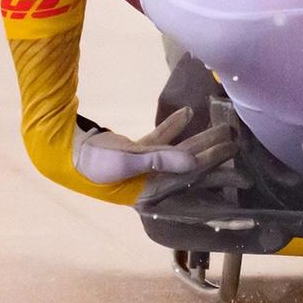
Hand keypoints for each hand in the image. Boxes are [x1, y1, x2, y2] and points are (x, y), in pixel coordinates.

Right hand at [73, 107, 236, 184]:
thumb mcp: (128, 161)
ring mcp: (144, 167)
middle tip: (239, 144)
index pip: (193, 176)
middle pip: (192, 167)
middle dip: (215, 156)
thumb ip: (161, 159)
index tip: (236, 154)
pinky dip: (173, 127)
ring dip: (199, 139)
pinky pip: (160, 140)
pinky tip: (188, 113)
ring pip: (179, 152)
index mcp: (154, 189)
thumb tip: (195, 162)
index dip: (216, 165)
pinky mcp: (134, 152)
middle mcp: (153, 181)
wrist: (63, 153)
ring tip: (223, 127)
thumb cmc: (94, 163)